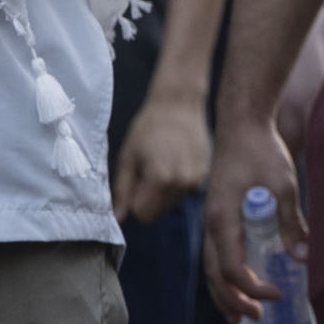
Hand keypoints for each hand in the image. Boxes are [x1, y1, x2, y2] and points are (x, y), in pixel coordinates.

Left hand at [112, 89, 212, 223]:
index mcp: (161, 179)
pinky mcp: (206, 173)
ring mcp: (197, 178)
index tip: (136, 181)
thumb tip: (118, 218)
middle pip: (159, 212)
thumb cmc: (148, 128)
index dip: (134, 201)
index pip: (143, 214)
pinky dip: (177, 183)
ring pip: (172, 203)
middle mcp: (183, 182)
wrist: (179, 105)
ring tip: (163, 163)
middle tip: (148, 170)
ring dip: (163, 192)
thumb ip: (122, 191)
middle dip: (149, 198)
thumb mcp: (127, 158)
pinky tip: (176, 161)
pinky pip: (184, 191)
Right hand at [202, 114, 305, 323]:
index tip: (277, 292)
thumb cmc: (262, 152)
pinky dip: (223, 273)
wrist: (241, 125)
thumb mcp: (284, 186)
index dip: (252, 287)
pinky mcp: (218, 214)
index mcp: (223, 220)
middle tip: (255, 318)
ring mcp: (212, 219)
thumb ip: (291, 223)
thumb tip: (303, 257)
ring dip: (224, 292)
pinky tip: (237, 281)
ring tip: (238, 315)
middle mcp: (211, 224)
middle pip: (214, 274)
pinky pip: (215, 252)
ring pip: (211, 266)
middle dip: (232, 300)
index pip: (232, 268)